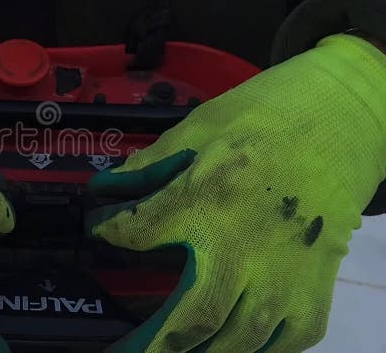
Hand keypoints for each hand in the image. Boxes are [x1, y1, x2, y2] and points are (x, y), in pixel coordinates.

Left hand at [86, 34, 385, 351]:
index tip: (98, 231)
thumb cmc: (267, 115)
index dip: (110, 233)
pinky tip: (232, 348)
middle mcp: (245, 245)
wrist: (345, 117)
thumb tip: (105, 188)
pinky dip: (260, 351)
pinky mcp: (318, 284)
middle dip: (155, 346)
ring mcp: (287, 273)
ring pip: (241, 340)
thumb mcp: (199, 126)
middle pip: (196, 317)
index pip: (138, 232)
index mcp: (207, 197)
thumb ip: (150, 165)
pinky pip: (289, 339)